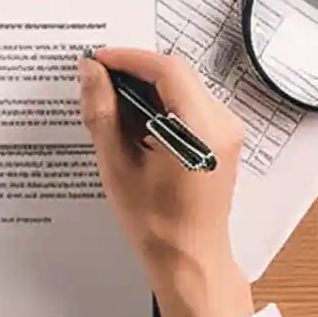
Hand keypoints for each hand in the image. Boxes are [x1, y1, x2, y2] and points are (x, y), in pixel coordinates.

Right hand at [78, 47, 251, 316]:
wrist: (189, 258)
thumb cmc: (155, 222)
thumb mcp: (117, 165)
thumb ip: (102, 111)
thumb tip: (90, 72)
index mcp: (199, 129)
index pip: (166, 69)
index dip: (128, 58)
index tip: (97, 61)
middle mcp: (221, 123)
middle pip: (177, 72)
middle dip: (136, 69)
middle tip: (99, 79)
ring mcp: (227, 130)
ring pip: (184, 85)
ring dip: (148, 85)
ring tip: (113, 101)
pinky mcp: (222, 138)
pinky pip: (192, 102)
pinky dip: (163, 100)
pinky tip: (136, 119)